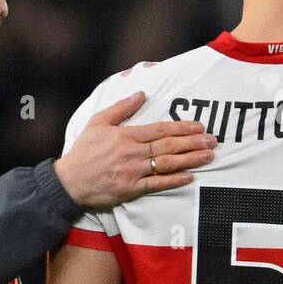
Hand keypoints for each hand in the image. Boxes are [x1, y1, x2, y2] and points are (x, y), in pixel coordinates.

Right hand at [54, 91, 216, 208]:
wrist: (69, 181)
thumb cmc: (84, 151)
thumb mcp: (98, 122)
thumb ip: (121, 108)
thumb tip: (141, 94)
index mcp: (126, 135)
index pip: (160, 130)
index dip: (182, 127)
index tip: (199, 126)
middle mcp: (132, 153)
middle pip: (169, 146)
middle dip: (193, 142)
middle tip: (213, 141)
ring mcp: (133, 172)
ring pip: (167, 164)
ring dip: (190, 160)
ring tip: (209, 156)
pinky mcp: (131, 189)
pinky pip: (157, 184)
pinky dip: (175, 180)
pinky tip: (190, 177)